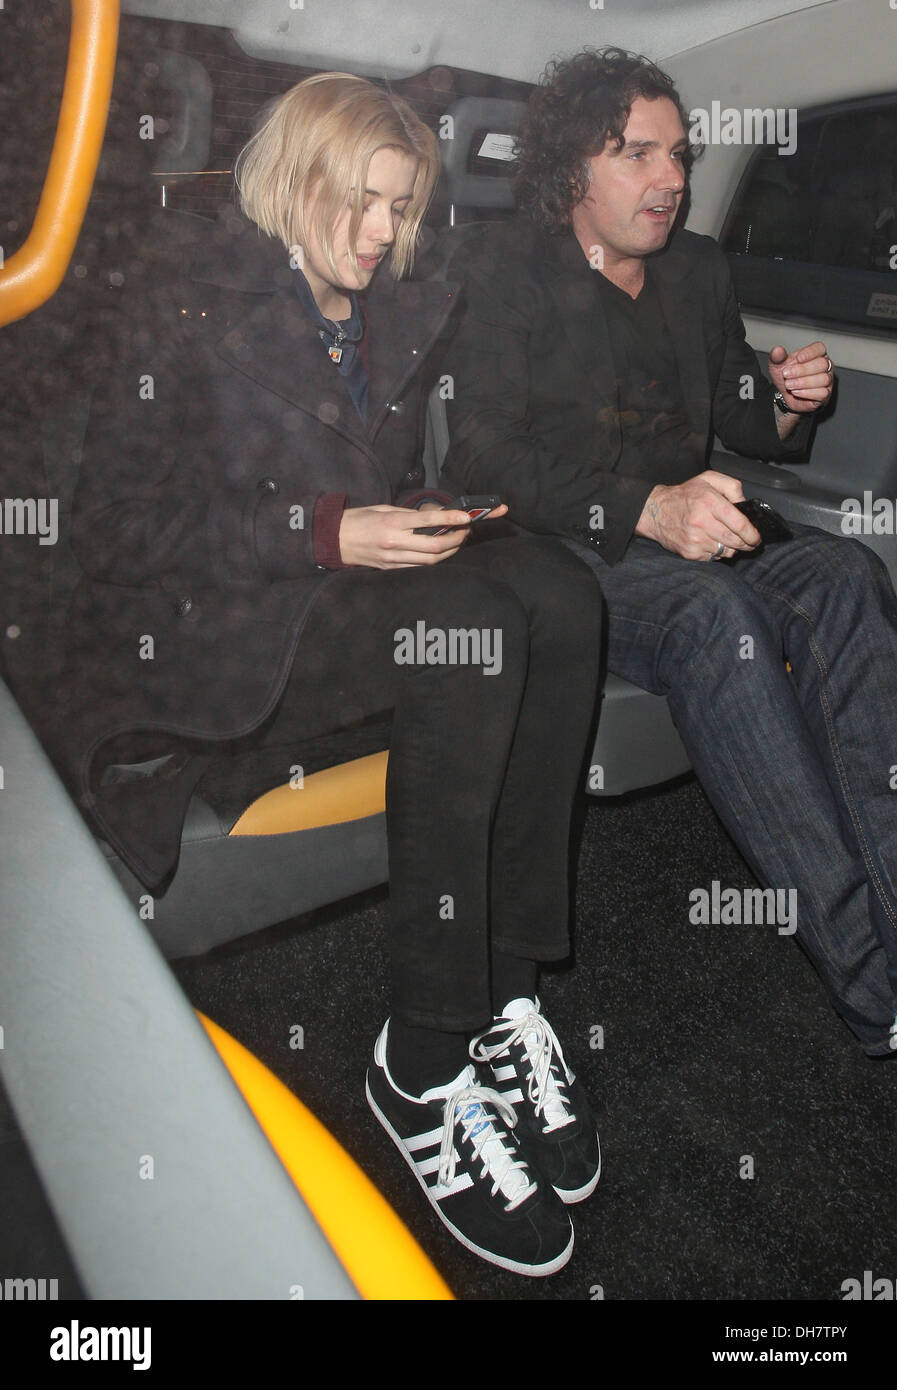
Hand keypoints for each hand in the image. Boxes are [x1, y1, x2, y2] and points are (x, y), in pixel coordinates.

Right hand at [338, 503, 505, 567]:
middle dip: (455, 540)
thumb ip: (408, 514)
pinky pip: (418, 567)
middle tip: (465, 532)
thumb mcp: (383, 509)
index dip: (450, 519)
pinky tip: (440, 553)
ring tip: (457, 542)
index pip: (428, 521)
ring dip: (448, 552)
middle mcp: (394, 543)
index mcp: (392, 523)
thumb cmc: (358, 519)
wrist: (334, 539)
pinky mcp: (390, 569)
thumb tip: (432, 516)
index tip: (465, 517)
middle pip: (434, 547)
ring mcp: (393, 559)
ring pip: (429, 561)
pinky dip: (433, 561)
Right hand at [635, 470, 761, 560]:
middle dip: (746, 543)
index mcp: (708, 501)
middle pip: (735, 541)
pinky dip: (717, 552)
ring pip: (726, 551)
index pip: (739, 524)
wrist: (655, 511)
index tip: (757, 538)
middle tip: (749, 542)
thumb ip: (732, 486)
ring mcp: (695, 540)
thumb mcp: (708, 479)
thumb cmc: (684, 495)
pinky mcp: (690, 552)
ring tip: (727, 539)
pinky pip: (714, 557)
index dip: (752, 534)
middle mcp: (701, 522)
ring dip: (732, 548)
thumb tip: (745, 504)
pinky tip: (712, 542)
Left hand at [768, 341, 833, 412]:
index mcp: (815, 353)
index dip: (809, 353)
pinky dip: (807, 393)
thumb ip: (777, 356)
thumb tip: (777, 350)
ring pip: (824, 379)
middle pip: (822, 364)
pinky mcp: (826, 394)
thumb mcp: (778, 365)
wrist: (785, 395)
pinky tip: (796, 392)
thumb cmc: (787, 376)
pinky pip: (823, 393)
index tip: (797, 359)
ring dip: (803, 383)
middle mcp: (825, 365)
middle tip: (786, 375)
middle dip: (802, 370)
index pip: (819, 348)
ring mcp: (827, 380)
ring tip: (789, 385)